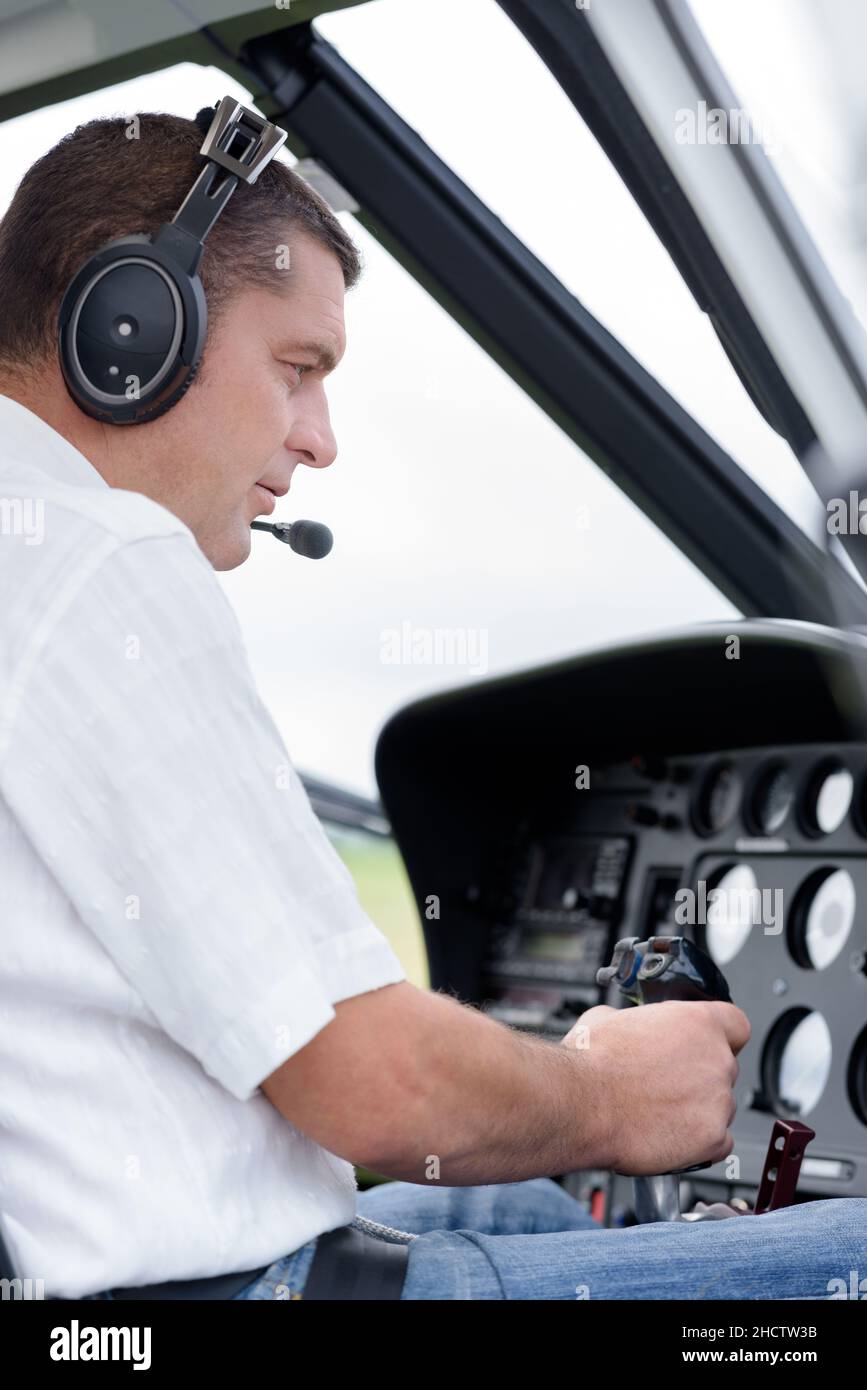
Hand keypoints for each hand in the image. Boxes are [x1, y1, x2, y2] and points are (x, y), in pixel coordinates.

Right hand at [560, 1000, 750, 1174]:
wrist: (582, 1105)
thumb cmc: (591, 1063)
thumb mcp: (608, 1018)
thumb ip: (636, 1020)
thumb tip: (628, 1025)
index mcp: (698, 1022)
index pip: (736, 1025)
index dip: (720, 1036)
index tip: (705, 1045)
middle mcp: (716, 1060)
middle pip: (725, 1067)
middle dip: (700, 1076)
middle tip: (667, 1082)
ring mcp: (718, 1101)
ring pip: (721, 1106)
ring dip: (698, 1109)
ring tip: (660, 1112)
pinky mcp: (712, 1139)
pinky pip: (720, 1142)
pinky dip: (700, 1142)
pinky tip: (670, 1135)